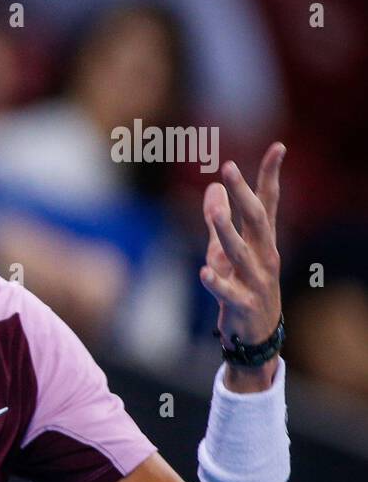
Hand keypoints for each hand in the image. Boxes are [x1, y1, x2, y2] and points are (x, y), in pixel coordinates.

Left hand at [199, 143, 284, 390]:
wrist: (257, 334)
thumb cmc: (241, 284)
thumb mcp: (228, 249)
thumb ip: (219, 219)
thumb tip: (212, 186)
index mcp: (262, 240)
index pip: (268, 202)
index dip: (270, 175)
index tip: (277, 147)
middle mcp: (264, 255)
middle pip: (254, 220)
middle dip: (242, 193)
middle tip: (229, 167)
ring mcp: (255, 280)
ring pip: (240, 252)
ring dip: (226, 231)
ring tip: (215, 211)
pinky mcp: (242, 303)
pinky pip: (227, 291)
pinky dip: (215, 281)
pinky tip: (203, 272)